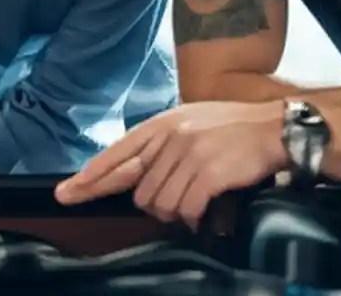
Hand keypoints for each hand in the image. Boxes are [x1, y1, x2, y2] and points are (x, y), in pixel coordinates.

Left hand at [54, 101, 286, 229]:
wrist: (272, 128)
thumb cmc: (232, 127)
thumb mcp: (189, 123)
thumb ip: (161, 144)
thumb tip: (134, 174)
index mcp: (162, 124)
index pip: (117, 153)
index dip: (91, 176)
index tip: (68, 191)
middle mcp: (170, 137)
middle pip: (139, 190)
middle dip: (153, 206)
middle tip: (176, 204)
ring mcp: (189, 154)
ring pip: (159, 203)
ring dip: (174, 213)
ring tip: (193, 207)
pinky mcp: (207, 173)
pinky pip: (185, 209)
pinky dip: (192, 218)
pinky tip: (203, 213)